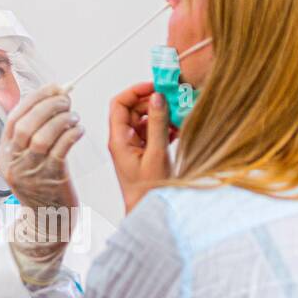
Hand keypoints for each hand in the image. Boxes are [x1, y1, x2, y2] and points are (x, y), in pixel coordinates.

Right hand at [0, 84, 83, 283]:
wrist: (48, 222)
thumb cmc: (41, 188)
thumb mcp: (25, 162)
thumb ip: (31, 136)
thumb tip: (48, 101)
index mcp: (3, 156)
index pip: (13, 119)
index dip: (33, 100)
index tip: (51, 88)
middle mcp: (13, 164)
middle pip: (26, 125)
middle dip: (48, 106)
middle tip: (65, 100)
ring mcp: (30, 173)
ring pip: (42, 136)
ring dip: (61, 120)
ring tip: (73, 116)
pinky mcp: (51, 180)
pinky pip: (61, 149)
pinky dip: (71, 134)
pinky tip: (78, 130)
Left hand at [108, 82, 174, 212]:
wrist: (149, 210)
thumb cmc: (149, 190)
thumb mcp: (156, 153)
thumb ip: (157, 124)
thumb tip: (158, 98)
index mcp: (119, 139)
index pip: (119, 103)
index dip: (135, 91)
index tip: (155, 87)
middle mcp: (123, 140)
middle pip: (133, 109)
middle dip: (152, 101)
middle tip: (173, 99)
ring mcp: (133, 145)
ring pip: (144, 119)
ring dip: (161, 114)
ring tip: (178, 115)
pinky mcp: (144, 152)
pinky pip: (152, 131)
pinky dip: (164, 126)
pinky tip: (178, 129)